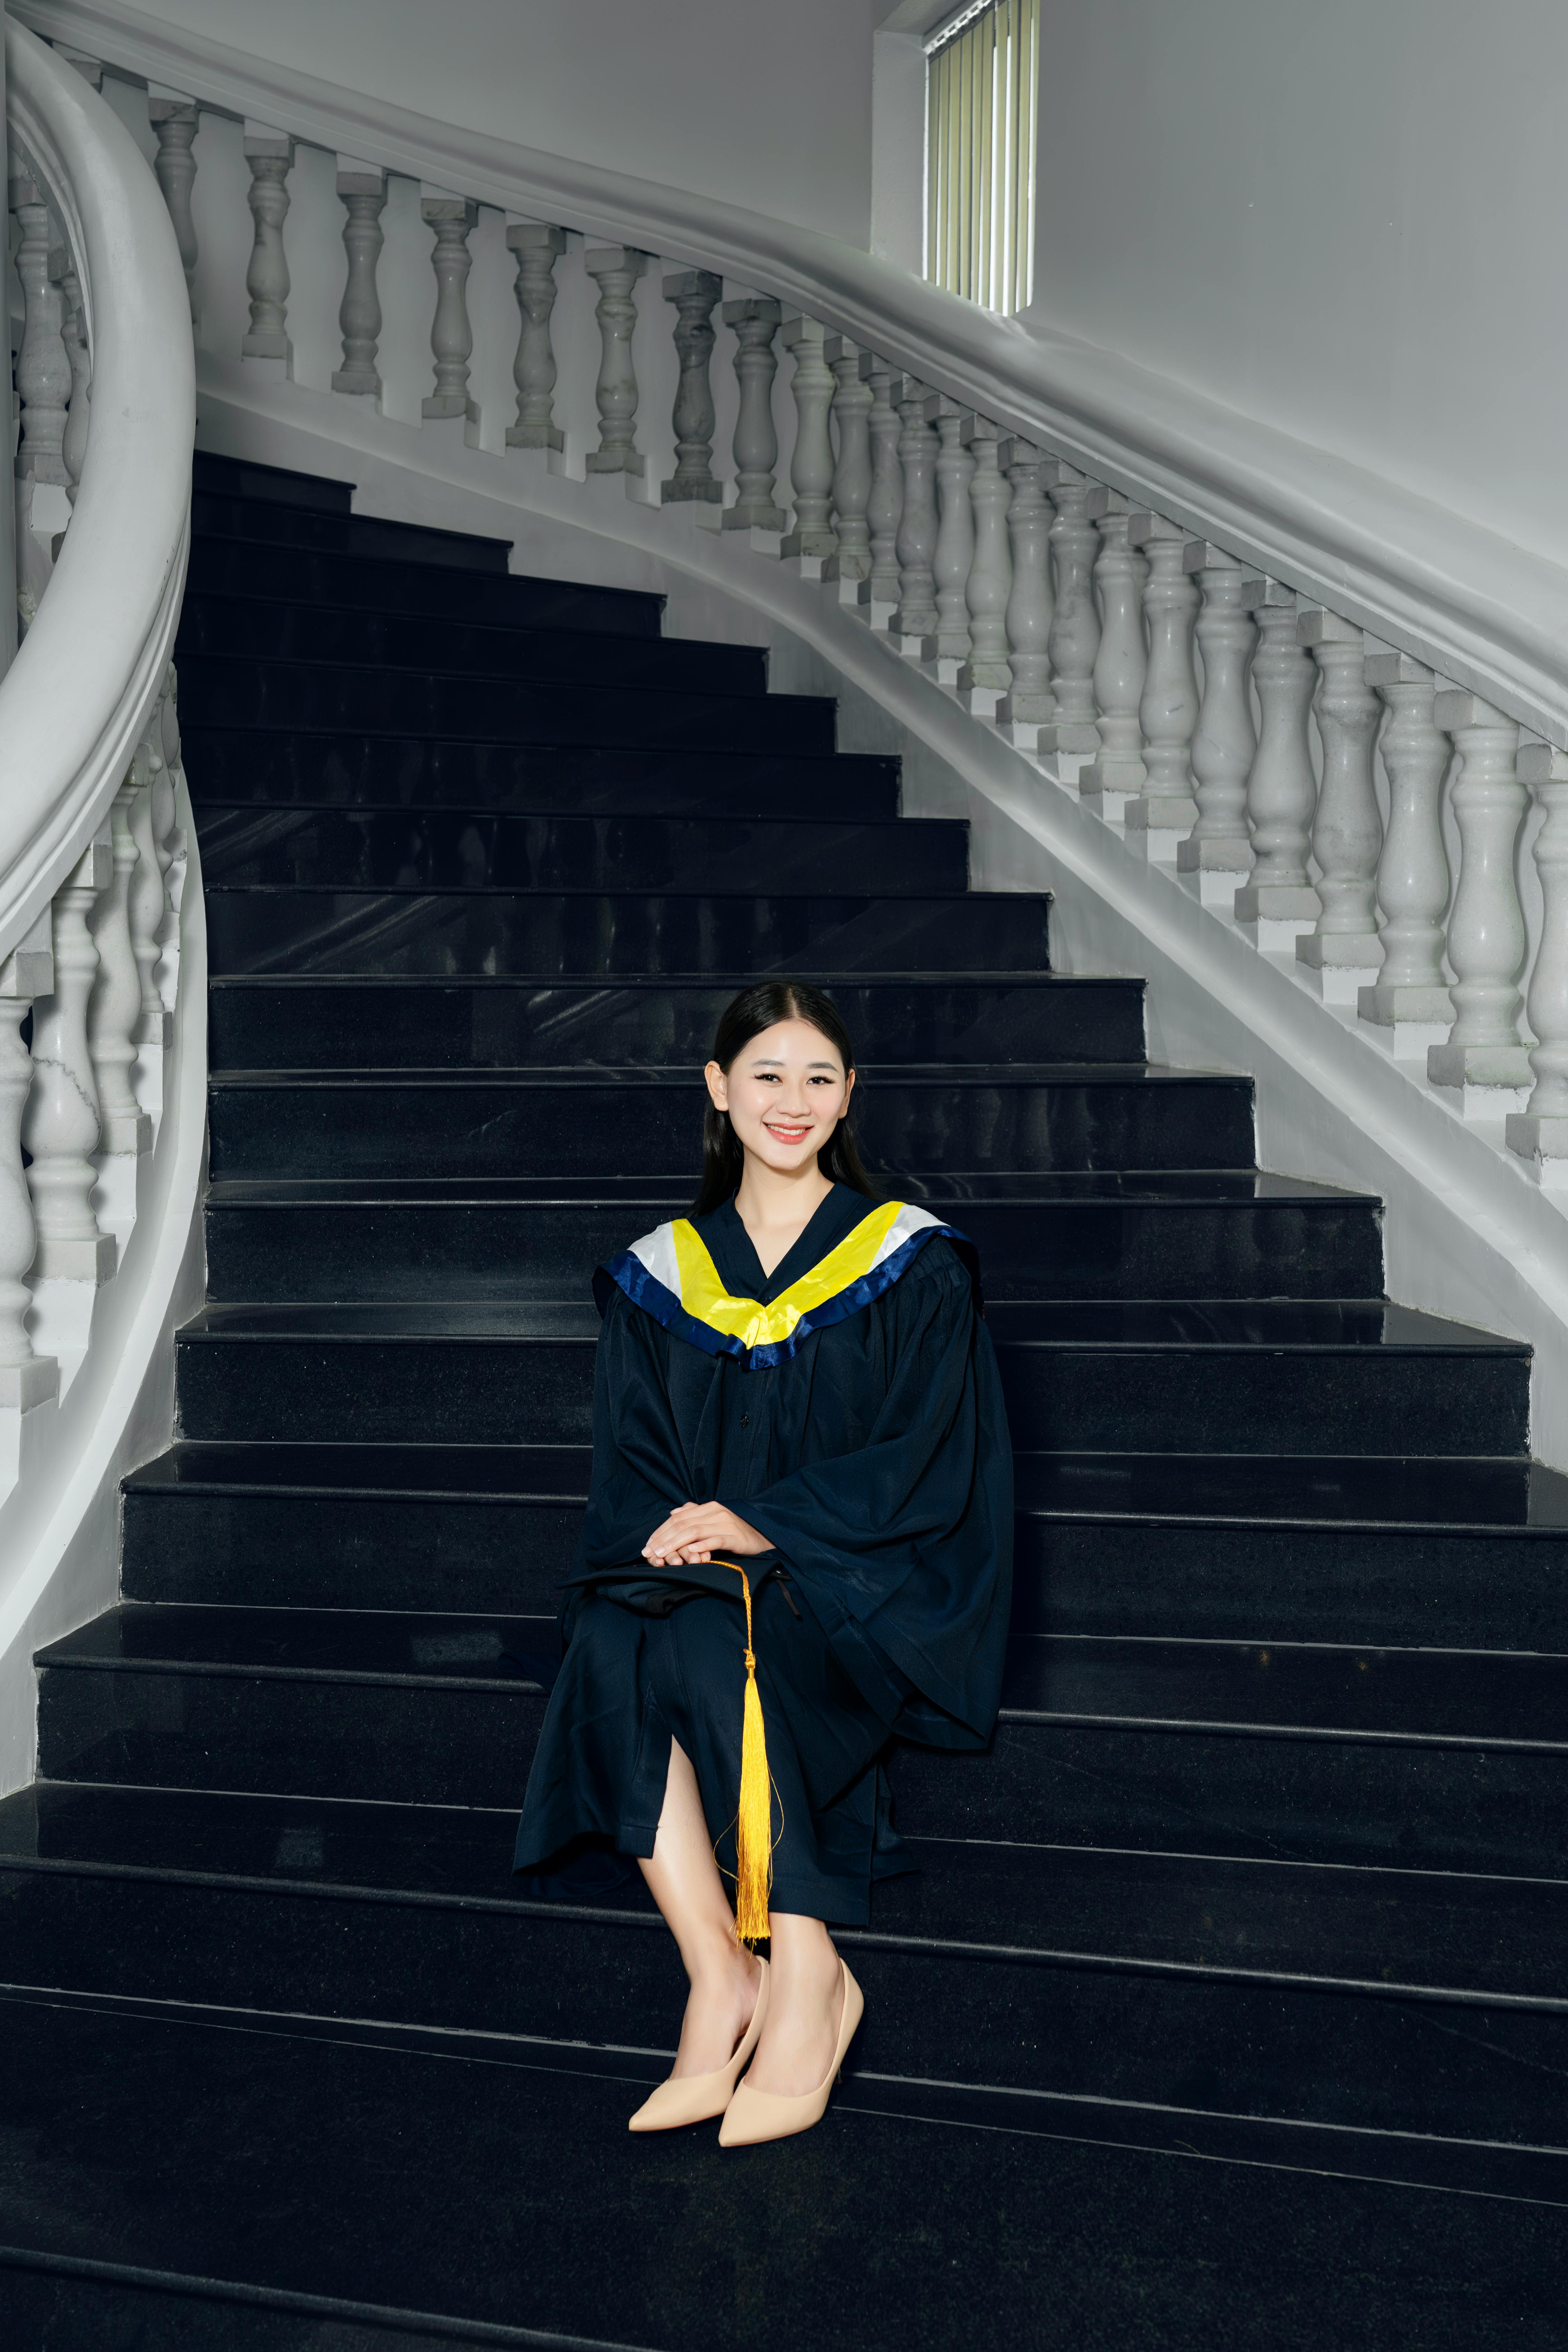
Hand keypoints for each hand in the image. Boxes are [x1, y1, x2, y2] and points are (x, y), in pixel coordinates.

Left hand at [643, 1501, 768, 1566]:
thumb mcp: (714, 1519)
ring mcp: (725, 1523)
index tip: (647, 1544)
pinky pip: (714, 1540)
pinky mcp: (734, 1536)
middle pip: (682, 1524)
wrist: (763, 1536)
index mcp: (708, 1507)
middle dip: (662, 1539)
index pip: (678, 1518)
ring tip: (661, 1554)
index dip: (660, 1531)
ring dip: (674, 1544)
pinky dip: (700, 1546)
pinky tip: (689, 1552)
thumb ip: (694, 1514)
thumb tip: (673, 1512)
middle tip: (648, 1551)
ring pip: (694, 1532)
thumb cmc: (736, 1531)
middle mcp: (715, 1512)